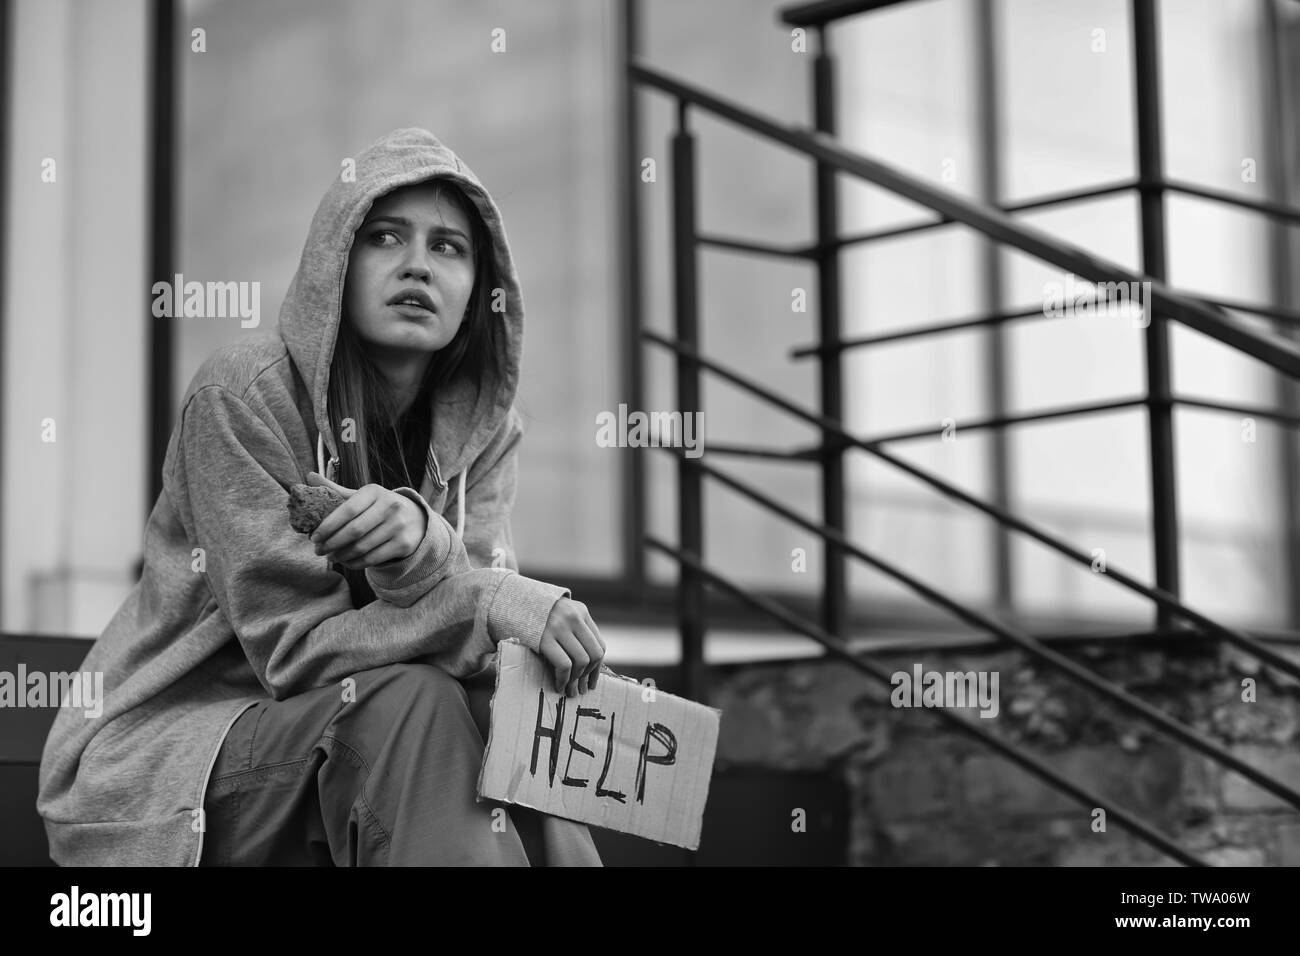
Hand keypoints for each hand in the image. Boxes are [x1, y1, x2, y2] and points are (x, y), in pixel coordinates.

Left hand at [305, 471, 427, 569]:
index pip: (347, 510)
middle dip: (332, 543)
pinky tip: (346, 561)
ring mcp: (398, 526)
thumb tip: (309, 476)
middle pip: (354, 531)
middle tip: (318, 551)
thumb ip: (336, 489)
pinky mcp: (403, 544)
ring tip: (331, 557)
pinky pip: (373, 558)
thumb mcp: (362, 496)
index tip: (314, 537)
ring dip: (342, 555)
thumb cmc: (379, 507)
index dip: (328, 525)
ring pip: (362, 547)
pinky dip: (355, 563)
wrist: (415, 518)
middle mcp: (390, 506)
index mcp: (375, 492)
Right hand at [538, 598, 605, 697]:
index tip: (591, 681)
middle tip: (582, 690)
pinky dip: (564, 679)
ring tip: (570, 691)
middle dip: (588, 676)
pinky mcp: (544, 638)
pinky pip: (564, 664)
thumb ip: (575, 630)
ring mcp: (559, 627)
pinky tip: (559, 685)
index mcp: (581, 611)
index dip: (597, 668)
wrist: (509, 601)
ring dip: (576, 681)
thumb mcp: (561, 614)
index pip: (600, 645)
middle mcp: (573, 617)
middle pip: (594, 654)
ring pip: (581, 661)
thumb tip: (588, 664)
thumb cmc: (535, 614)